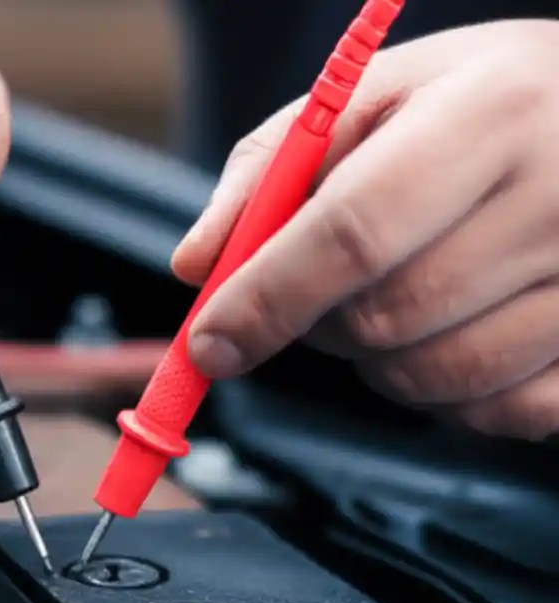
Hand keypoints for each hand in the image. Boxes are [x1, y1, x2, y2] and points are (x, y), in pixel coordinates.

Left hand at [172, 20, 558, 440]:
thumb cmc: (475, 102)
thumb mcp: (371, 96)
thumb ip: (269, 171)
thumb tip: (198, 267)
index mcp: (492, 114)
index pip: (353, 233)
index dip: (266, 299)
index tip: (209, 344)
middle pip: (383, 318)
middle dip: (316, 324)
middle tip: (320, 287)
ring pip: (432, 378)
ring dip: (376, 361)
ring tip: (396, 293)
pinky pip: (498, 413)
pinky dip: (447, 395)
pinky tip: (453, 330)